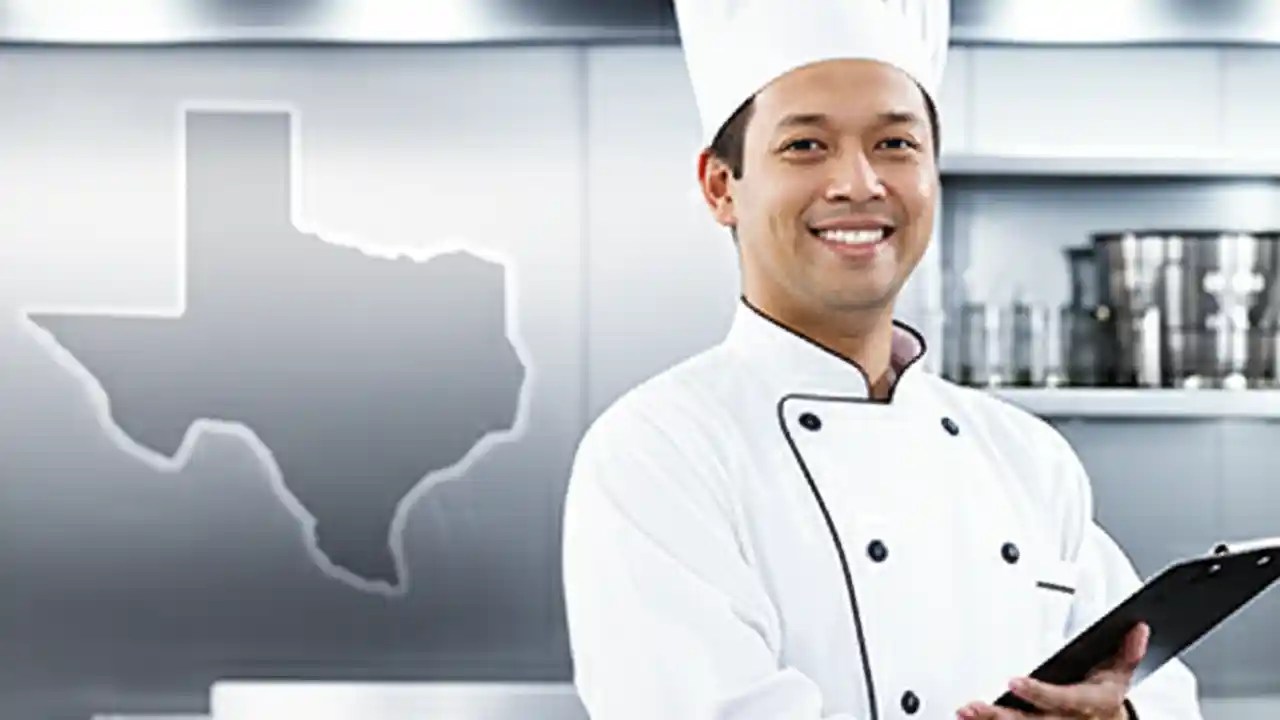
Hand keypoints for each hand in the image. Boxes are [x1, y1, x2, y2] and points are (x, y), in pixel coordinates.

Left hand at [955, 622, 1148, 719]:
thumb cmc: (1104, 695)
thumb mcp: (1119, 673)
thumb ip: (1127, 653)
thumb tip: (1138, 630)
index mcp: (1090, 704)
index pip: (1064, 700)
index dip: (1039, 693)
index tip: (1014, 682)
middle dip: (1002, 716)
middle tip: (973, 707)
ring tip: (965, 713)